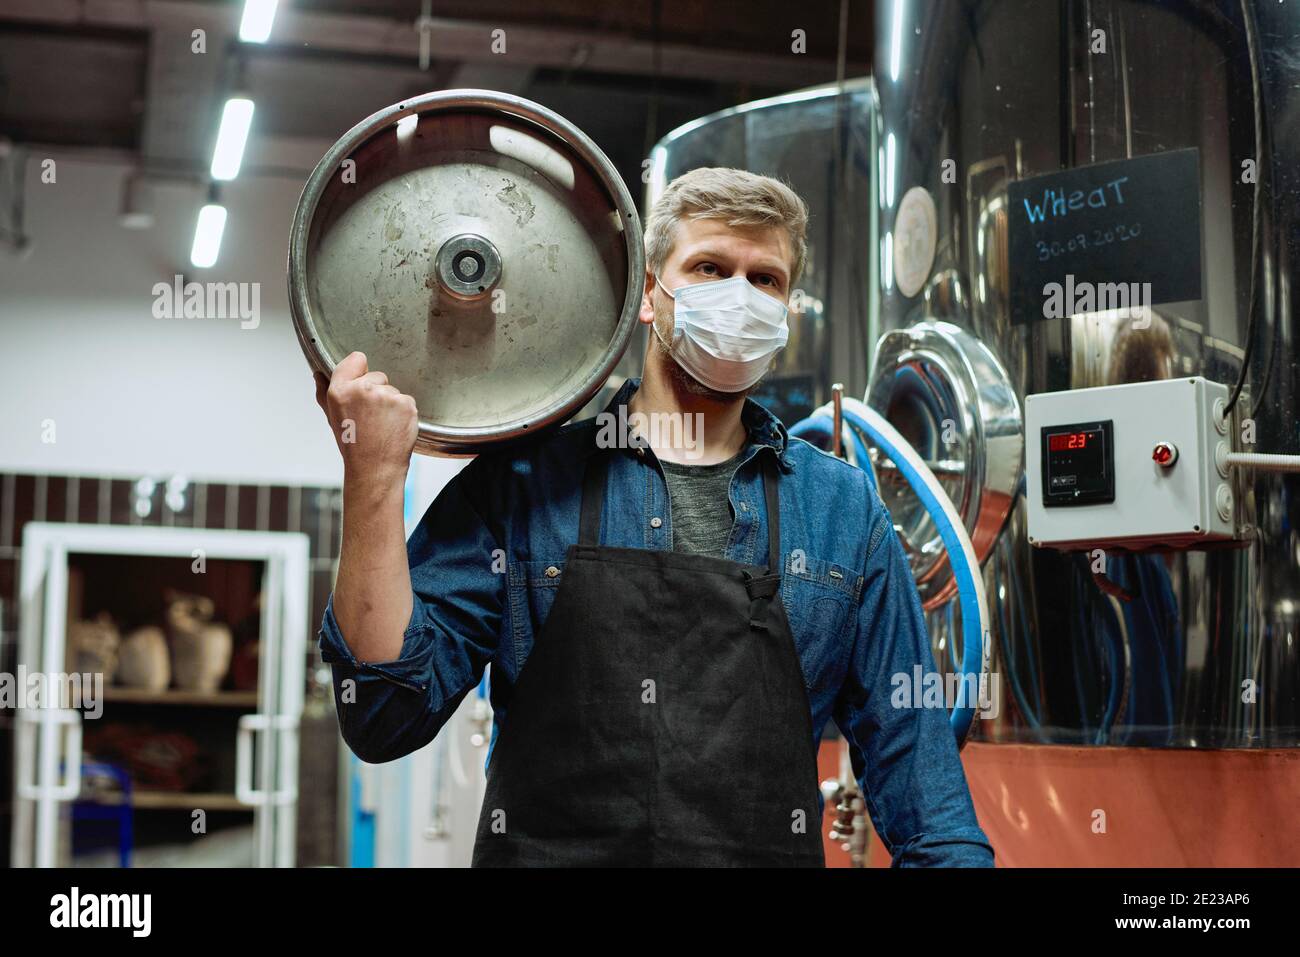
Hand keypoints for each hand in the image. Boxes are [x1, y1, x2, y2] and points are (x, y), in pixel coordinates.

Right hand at [314, 351, 417, 481]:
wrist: (375, 468)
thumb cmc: (353, 444)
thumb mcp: (332, 417)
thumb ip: (324, 392)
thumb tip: (318, 374)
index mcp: (341, 390)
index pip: (356, 359)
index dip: (359, 370)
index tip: (360, 383)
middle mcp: (363, 390)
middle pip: (377, 375)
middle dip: (376, 391)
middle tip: (370, 415)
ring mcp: (387, 396)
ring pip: (392, 390)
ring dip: (390, 403)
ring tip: (381, 424)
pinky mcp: (406, 404)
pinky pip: (406, 400)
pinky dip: (403, 412)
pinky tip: (393, 426)